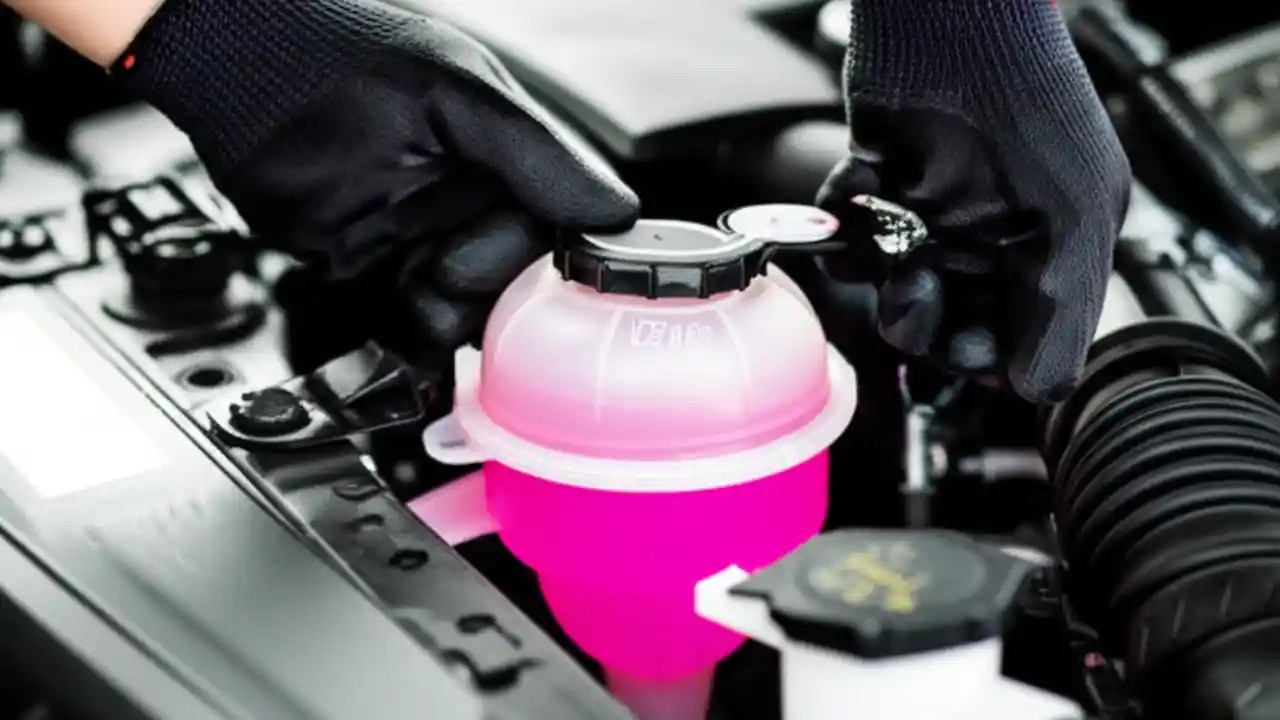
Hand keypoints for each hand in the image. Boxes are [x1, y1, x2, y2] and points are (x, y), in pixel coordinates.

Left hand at [112, 0, 638, 349]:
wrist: (227, 73)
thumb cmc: (334, 54)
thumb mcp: (452, 94)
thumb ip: (535, 154)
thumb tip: (614, 209)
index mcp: (505, 150)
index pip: (566, 225)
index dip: (559, 259)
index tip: (545, 282)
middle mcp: (470, 195)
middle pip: (521, 278)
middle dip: (491, 285)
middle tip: (447, 266)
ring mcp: (422, 233)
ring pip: (472, 310)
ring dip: (451, 314)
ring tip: (416, 283)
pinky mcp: (373, 267)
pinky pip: (413, 326)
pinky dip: (415, 341)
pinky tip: (405, 329)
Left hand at [819, 0, 1130, 402]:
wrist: (957, 24)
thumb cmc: (1031, 106)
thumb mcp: (1077, 219)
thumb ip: (1062, 313)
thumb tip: (1040, 394)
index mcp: (1046, 250)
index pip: (1013, 339)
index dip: (987, 357)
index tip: (971, 350)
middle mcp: (986, 236)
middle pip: (946, 324)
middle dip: (930, 323)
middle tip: (925, 293)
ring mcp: (930, 211)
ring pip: (893, 287)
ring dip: (887, 279)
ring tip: (897, 248)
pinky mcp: (878, 185)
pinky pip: (849, 232)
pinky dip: (849, 222)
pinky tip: (866, 190)